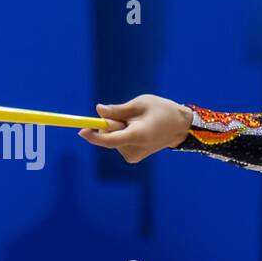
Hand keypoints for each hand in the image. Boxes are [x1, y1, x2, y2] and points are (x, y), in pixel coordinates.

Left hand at [77, 95, 192, 164]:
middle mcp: (134, 150)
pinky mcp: (132, 157)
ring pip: (112, 139)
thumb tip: (98, 111)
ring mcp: (133, 156)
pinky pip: (117, 143)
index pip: (109, 140)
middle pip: (109, 138)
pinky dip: (121, 134)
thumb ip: (118, 110)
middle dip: (110, 125)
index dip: (93, 135)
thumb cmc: (162, 111)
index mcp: (138, 136)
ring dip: (118, 128)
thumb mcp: (140, 104)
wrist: (180, 127)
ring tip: (138, 122)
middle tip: (127, 115)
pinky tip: (138, 130)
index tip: (81, 129)